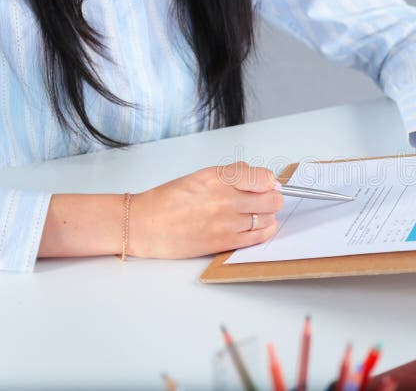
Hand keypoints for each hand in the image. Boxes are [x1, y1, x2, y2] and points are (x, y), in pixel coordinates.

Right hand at [128, 162, 283, 258]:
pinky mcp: (223, 242)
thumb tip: (259, 176)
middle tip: (266, 199)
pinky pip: (258, 237)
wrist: (143, 225)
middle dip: (272, 198)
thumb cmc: (167, 201)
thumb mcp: (200, 176)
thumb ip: (231, 174)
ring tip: (256, 214)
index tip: (268, 184)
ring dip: (267, 216)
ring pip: (267, 218)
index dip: (269, 181)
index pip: (262, 177)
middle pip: (271, 199)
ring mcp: (226, 222)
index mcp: (217, 177)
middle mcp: (224, 198)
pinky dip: (265, 231)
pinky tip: (261, 226)